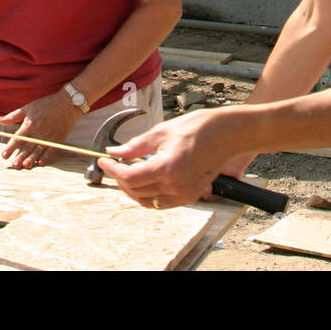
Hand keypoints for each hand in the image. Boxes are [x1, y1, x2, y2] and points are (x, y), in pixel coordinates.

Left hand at [0, 90, 82, 168]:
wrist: (67, 103)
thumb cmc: (46, 104)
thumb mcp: (28, 107)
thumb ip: (13, 116)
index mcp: (30, 123)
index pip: (18, 137)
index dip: (10, 147)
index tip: (4, 155)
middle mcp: (39, 131)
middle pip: (27, 146)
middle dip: (20, 156)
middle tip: (13, 165)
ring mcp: (49, 136)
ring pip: (38, 150)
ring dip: (31, 159)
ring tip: (25, 166)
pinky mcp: (58, 139)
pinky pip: (51, 150)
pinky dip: (46, 157)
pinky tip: (40, 163)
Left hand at [95, 107, 236, 209]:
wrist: (227, 134)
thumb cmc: (198, 128)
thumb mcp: (161, 132)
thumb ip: (134, 146)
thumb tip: (114, 152)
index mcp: (167, 169)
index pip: (129, 177)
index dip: (112, 170)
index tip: (102, 161)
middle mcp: (176, 187)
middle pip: (135, 191)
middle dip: (120, 179)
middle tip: (112, 164)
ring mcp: (184, 195)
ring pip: (146, 201)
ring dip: (132, 189)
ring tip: (126, 171)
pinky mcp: (190, 196)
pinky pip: (161, 202)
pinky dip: (148, 194)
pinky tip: (144, 178)